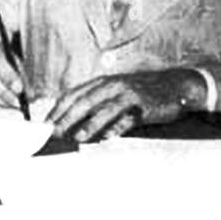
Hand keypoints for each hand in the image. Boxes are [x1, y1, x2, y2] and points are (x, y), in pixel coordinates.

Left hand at [48, 69, 204, 141]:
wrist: (175, 86)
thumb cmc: (143, 91)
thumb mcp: (117, 92)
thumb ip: (98, 103)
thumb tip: (74, 122)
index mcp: (103, 81)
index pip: (74, 94)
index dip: (58, 109)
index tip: (45, 124)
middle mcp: (113, 85)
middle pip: (84, 101)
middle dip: (67, 118)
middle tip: (54, 133)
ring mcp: (128, 94)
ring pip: (104, 110)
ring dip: (89, 125)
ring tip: (77, 137)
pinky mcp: (142, 105)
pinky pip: (126, 118)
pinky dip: (115, 128)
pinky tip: (107, 138)